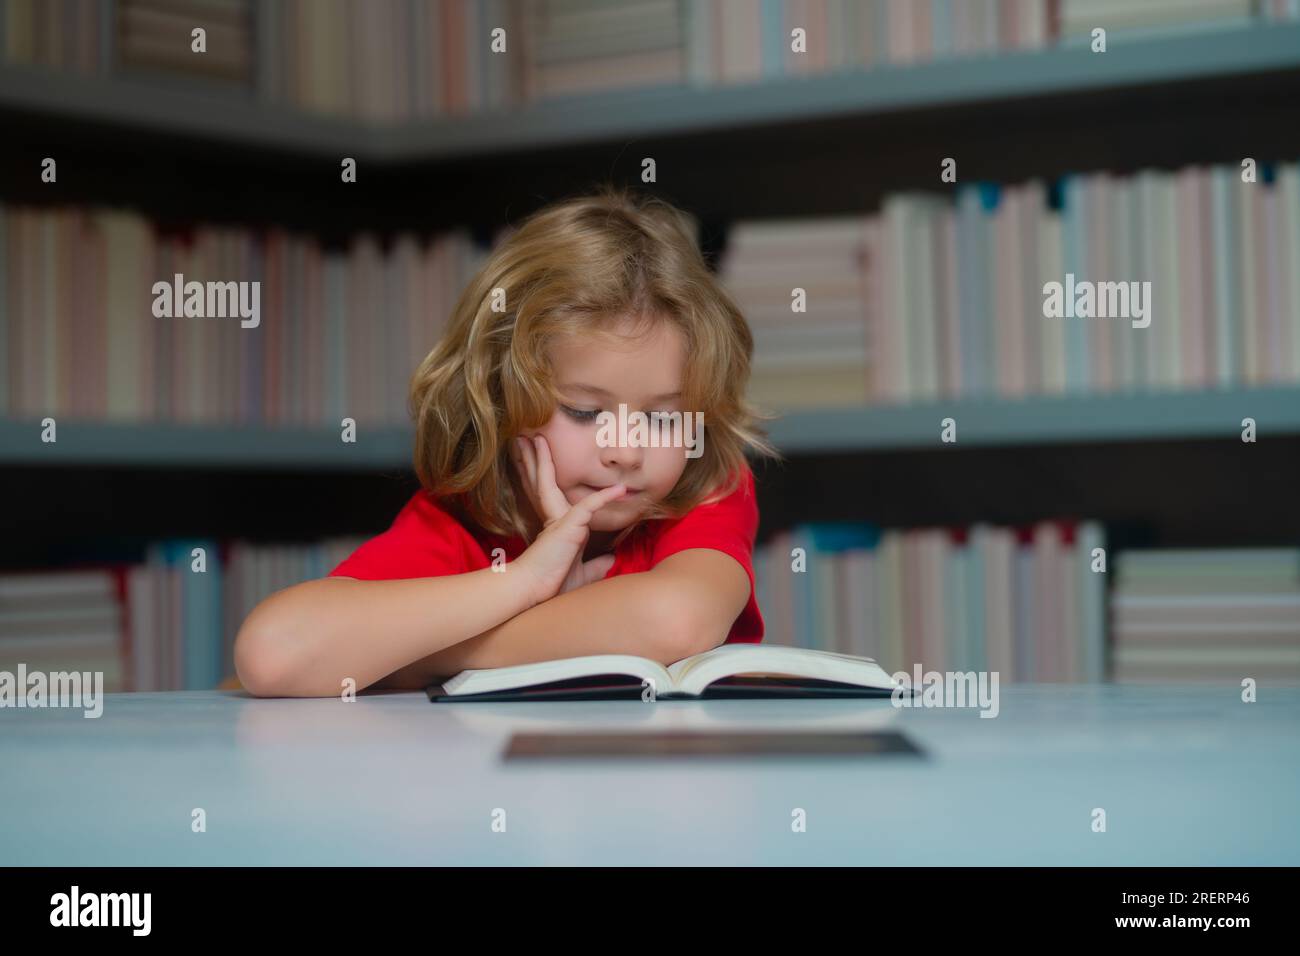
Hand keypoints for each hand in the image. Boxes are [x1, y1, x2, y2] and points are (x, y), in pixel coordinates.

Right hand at [509, 434, 626, 605]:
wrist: (532, 593)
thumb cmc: (552, 586)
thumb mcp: (582, 574)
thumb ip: (596, 566)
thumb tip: (612, 559)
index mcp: (555, 528)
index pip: (549, 495)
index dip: (542, 476)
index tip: (539, 460)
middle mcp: (554, 520)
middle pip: (542, 482)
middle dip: (534, 459)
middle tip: (526, 438)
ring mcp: (559, 522)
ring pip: (552, 483)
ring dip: (545, 459)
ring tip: (538, 438)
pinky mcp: (567, 527)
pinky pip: (590, 507)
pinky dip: (606, 498)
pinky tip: (619, 489)